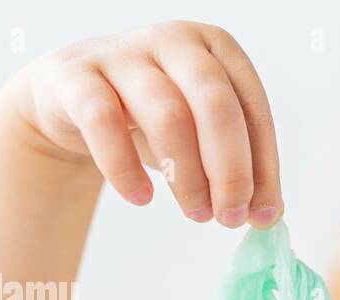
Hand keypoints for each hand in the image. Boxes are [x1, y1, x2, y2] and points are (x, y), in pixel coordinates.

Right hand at [4, 20, 281, 227]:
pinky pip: (104, 123)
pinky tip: (141, 198)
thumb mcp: (199, 135)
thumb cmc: (148, 116)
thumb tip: (269, 214)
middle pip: (216, 105)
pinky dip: (125, 168)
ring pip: (167, 115)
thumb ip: (236, 168)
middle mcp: (173, 40)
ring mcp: (122, 53)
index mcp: (215, 47)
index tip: (264, 215)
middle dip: (231, 170)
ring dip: (187, 177)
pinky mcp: (77, 77)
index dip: (264, 167)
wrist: (70, 97)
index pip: (253, 108)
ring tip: (196, 214)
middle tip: (230, 218)